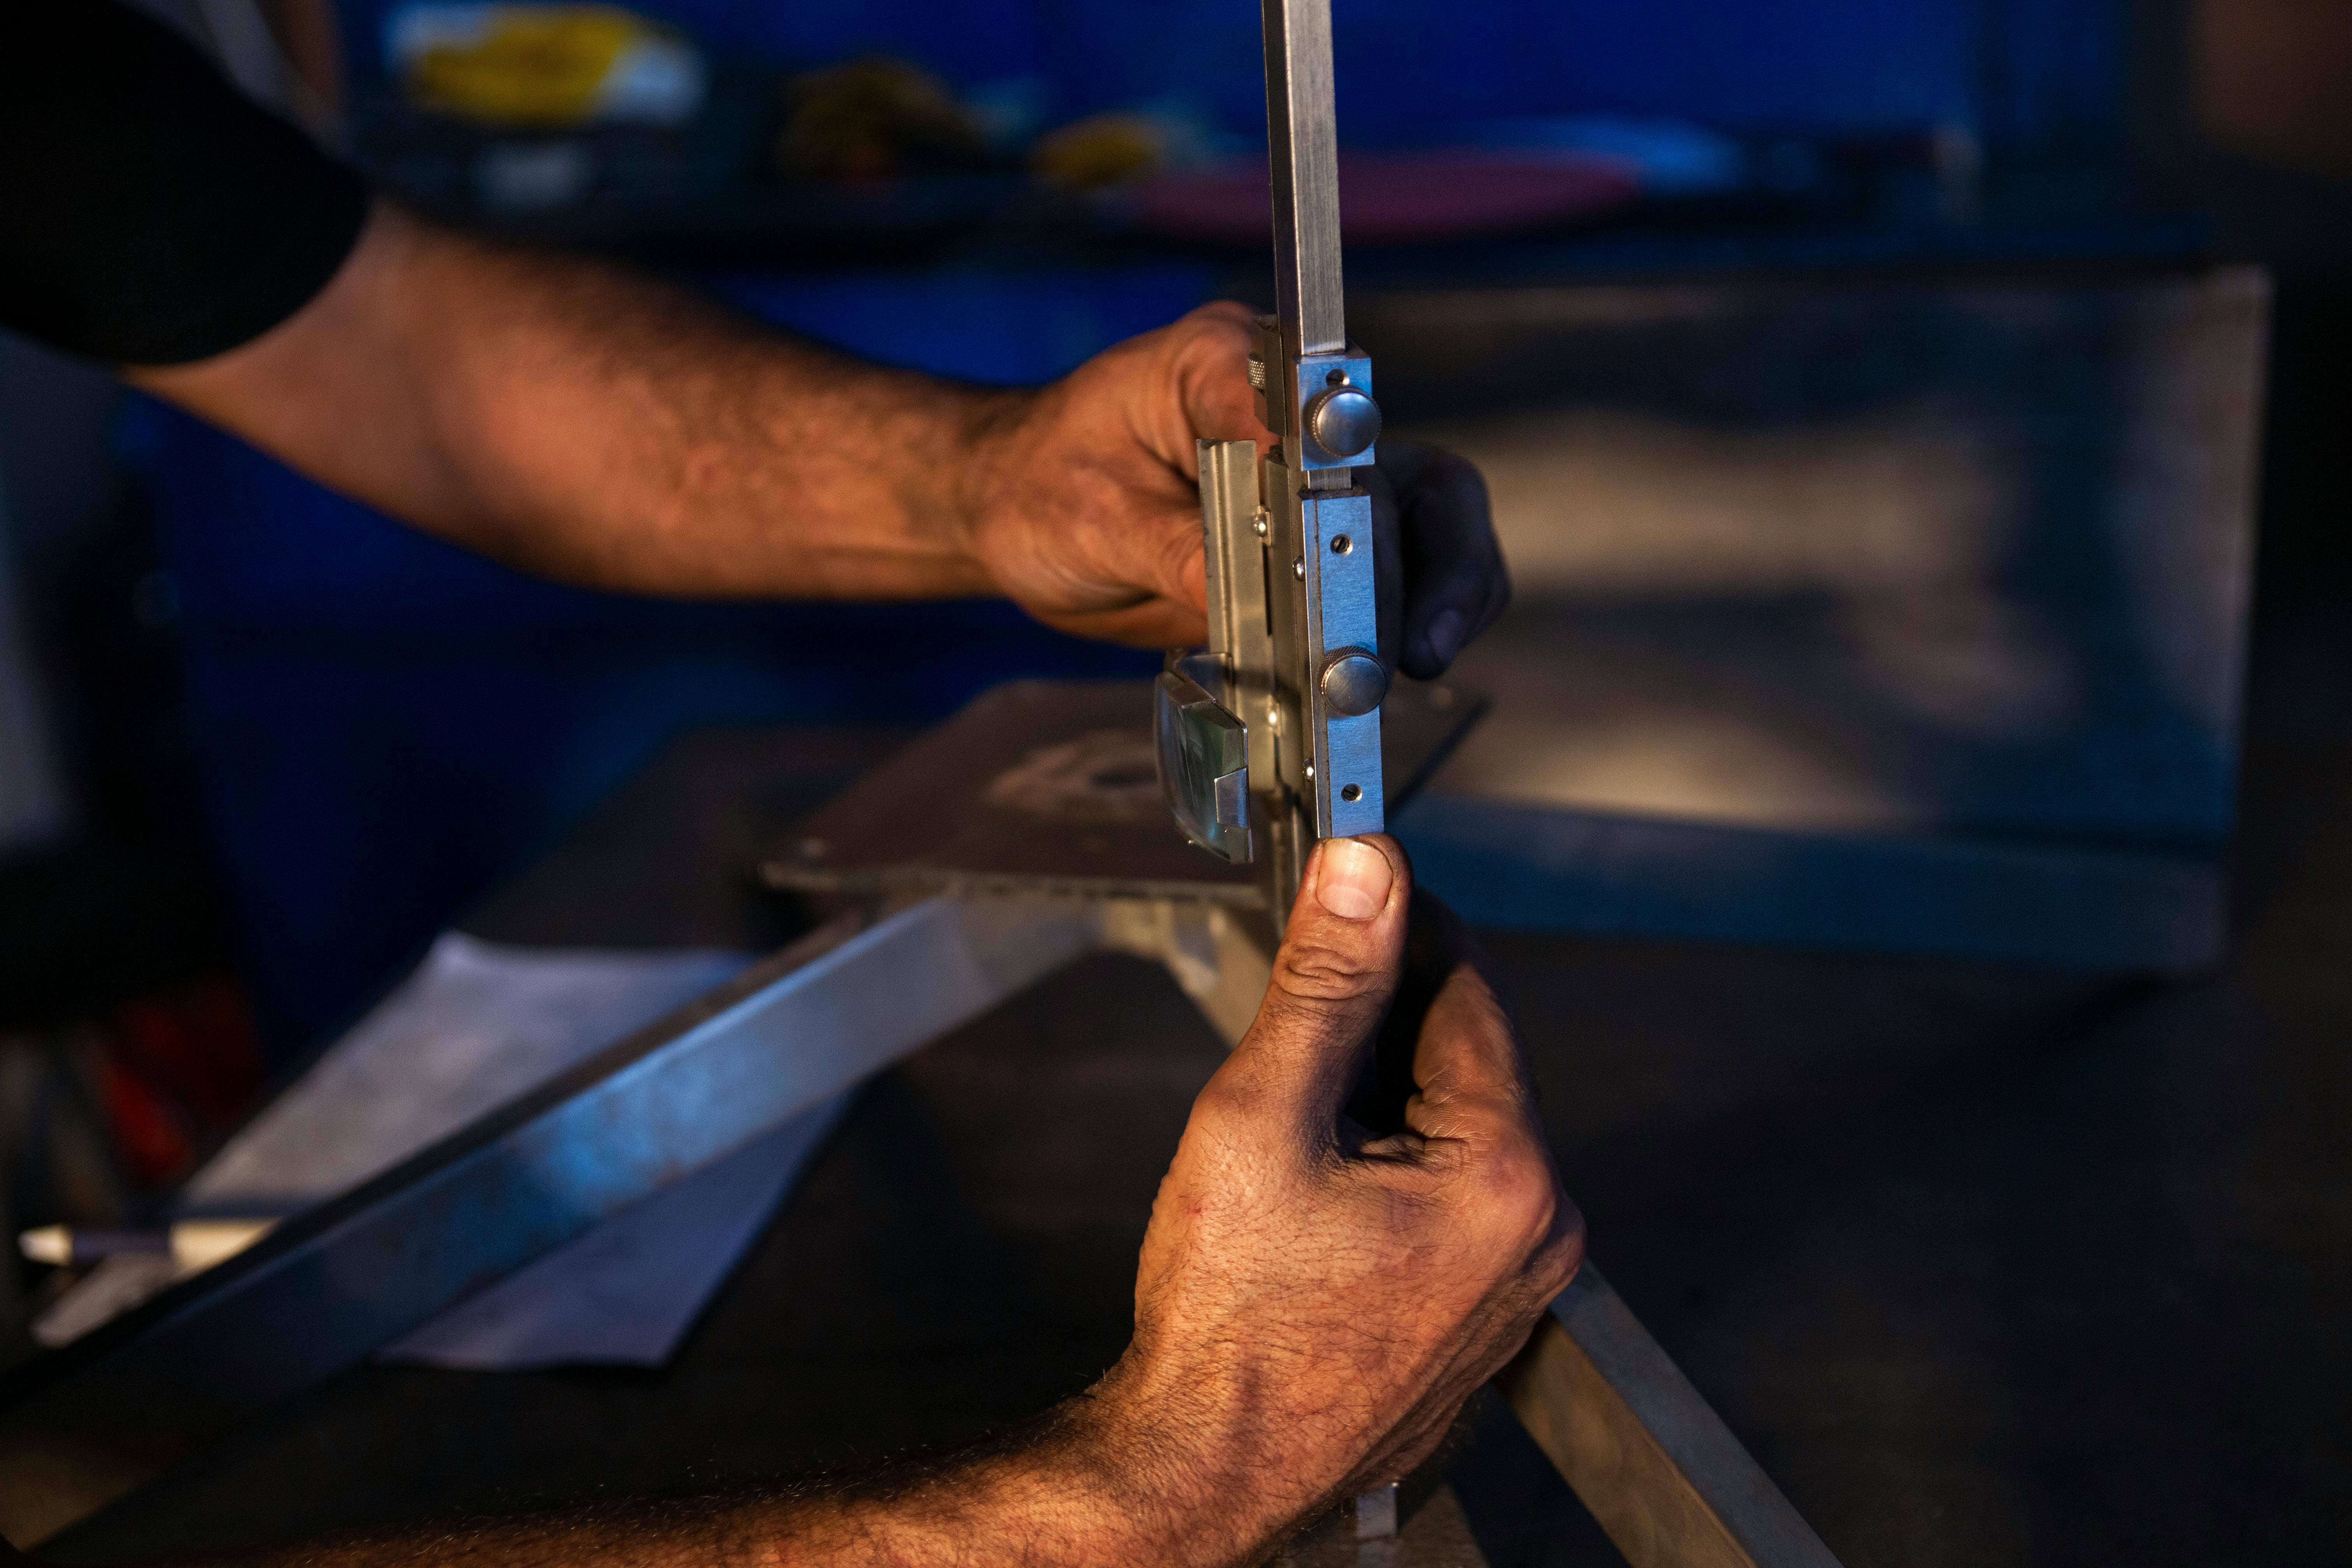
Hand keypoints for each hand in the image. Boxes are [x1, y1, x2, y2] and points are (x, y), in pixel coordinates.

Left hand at [959, 302, 1508, 673]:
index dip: (1347, 492)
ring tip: (1420, 659)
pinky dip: (1416, 615)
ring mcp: (1318, 476)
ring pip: (1430, 517)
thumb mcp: (1093, 519)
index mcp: (1228, 364)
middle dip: (1420, 565)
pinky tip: (1411, 659)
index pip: (1318, 420)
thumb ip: (1179, 552)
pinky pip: (1403, 568)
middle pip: (1404, 473)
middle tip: (1407, 643)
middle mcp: (1292, 412)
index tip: (1349, 553)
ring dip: (1443, 592)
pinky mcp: (1321, 538)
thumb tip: (1258, 607)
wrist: (1015, 510)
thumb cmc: (1040, 486)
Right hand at [1083, 835, 1584, 1559]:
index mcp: (1506, 1176)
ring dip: (1382, 1090)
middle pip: (1468, 1058)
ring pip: (1456, 1126)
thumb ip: (1326, 985)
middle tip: (1294, 1003)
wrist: (1205, 1468)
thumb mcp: (1263, 1118)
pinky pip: (1451, 1195)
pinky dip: (1392, 1158)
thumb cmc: (1228, 1320)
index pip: (1467, 990)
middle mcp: (1537, 1232)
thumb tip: (1364, 871)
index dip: (1401, 924)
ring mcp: (1515, 1283)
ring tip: (1293, 1114)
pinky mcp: (1480, 1313)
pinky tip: (1319, 1180)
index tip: (1351, 875)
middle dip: (1383, 1016)